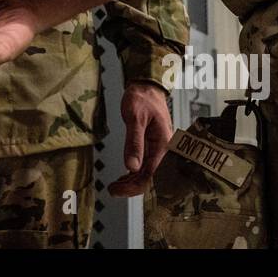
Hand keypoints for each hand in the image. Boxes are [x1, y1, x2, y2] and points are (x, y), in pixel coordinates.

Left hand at [107, 82, 172, 196]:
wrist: (146, 86)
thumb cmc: (142, 99)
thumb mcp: (134, 118)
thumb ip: (134, 143)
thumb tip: (131, 168)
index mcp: (163, 144)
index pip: (151, 174)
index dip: (134, 186)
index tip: (117, 190)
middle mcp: (164, 149)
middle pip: (150, 177)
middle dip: (132, 187)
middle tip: (113, 190)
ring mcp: (159, 148)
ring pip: (148, 172)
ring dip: (132, 181)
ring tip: (115, 185)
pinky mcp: (153, 146)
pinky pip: (146, 164)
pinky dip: (134, 172)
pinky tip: (124, 176)